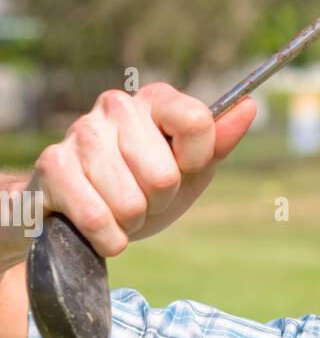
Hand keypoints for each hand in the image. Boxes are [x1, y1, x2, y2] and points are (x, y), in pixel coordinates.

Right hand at [26, 84, 255, 256]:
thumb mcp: (189, 169)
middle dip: (158, 200)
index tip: (182, 171)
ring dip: (130, 221)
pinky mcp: (52, 167)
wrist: (81, 213)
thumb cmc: (141, 187)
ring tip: (119, 208)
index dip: (195, 161)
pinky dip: (107, 238)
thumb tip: (249, 105)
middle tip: (144, 197)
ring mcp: (80, 133)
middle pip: (164, 175)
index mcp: (155, 100)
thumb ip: (218, 141)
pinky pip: (97, 219)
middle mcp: (116, 106)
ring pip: (129, 203)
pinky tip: (100, 227)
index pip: (197, 122)